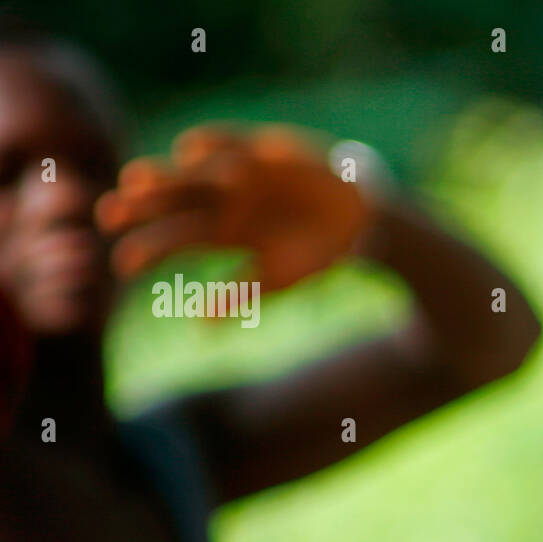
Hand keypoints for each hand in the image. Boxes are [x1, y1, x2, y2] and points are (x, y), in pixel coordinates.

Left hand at [95, 124, 371, 290]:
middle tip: (109, 215)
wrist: (361, 221)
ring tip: (137, 181)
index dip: (149, 250)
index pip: (175, 240)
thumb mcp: (282, 279)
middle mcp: (222, 201)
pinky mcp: (260, 148)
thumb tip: (200, 327)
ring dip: (163, 176)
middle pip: (172, 202)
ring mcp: (238, 174)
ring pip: (190, 173)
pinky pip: (226, 142)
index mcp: (222, 235)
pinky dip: (208, 144)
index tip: (122, 265)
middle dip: (140, 208)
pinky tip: (187, 152)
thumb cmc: (319, 255)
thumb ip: (243, 295)